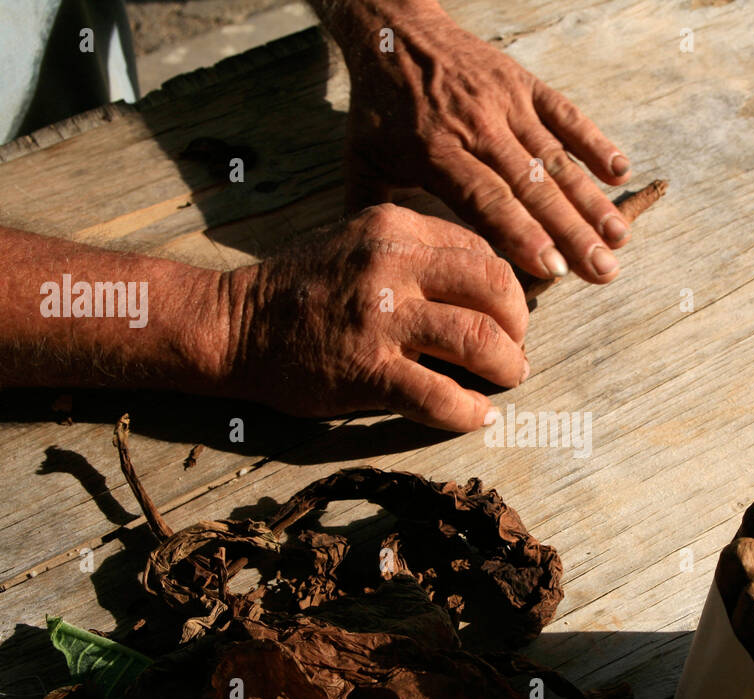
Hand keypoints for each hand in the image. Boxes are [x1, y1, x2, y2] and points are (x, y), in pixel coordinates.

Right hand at [222, 203, 528, 430]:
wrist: (234, 326)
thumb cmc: (304, 289)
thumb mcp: (362, 244)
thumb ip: (419, 255)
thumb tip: (486, 291)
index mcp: (395, 227)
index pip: (481, 251)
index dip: (507, 288)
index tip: (507, 314)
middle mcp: (392, 265)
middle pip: (494, 288)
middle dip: (519, 324)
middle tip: (515, 348)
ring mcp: (380, 318)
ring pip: (477, 339)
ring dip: (506, 366)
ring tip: (508, 378)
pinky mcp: (366, 370)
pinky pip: (439, 396)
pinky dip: (469, 412)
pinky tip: (479, 416)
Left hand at [329, 0, 632, 283]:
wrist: (393, 30)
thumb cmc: (378, 110)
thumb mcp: (361, 162)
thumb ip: (372, 217)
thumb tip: (384, 275)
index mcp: (435, 152)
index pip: (486, 200)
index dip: (522, 234)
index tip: (554, 269)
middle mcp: (475, 126)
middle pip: (531, 187)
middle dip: (572, 232)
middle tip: (603, 272)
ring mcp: (503, 101)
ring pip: (555, 157)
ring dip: (591, 199)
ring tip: (619, 238)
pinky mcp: (523, 83)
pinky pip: (564, 114)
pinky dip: (594, 142)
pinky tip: (620, 174)